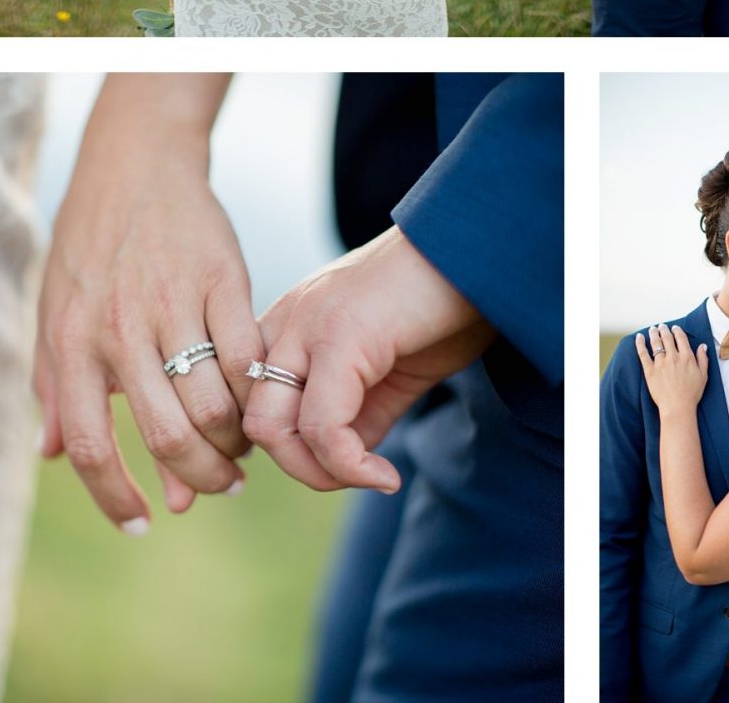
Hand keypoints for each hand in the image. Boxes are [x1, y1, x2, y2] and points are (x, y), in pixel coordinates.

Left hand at [34, 77, 261, 530]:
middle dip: (196, 480)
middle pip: (166, 436)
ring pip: (212, 405)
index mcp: (73, 343)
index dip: (115, 499)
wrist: (135, 164)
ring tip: (239, 448)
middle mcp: (120, 329)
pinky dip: (256, 393)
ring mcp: (174, 302)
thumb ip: (52, 384)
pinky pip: (247, 357)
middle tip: (216, 488)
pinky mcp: (221, 278)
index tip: (141, 523)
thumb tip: (52, 456)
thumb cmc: (89, 243)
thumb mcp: (54, 309)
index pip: (92, 447)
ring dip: (232, 444)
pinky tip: (256, 402)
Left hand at [243, 226, 493, 492]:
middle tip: (355, 475)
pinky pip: (323, 427)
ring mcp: (307, 323)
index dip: (288, 451)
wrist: (476, 254)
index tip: (341, 467)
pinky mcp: (339, 335)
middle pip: (253, 421)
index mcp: (292, 324)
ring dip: (320, 473)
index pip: (253, 403)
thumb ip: (356, 411)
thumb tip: (345, 463)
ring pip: (272, 428)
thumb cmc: (440, 306)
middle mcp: (288, 320)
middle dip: (300, 467)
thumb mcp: (387, 368)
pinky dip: (351, 467)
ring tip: (372, 475)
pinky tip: (385, 474)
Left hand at [635, 323, 708, 414]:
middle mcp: (673, 357)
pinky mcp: (650, 370)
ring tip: (653, 329)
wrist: (678, 407)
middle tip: (661, 326)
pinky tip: (639, 337)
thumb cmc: (692, 394)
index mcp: (687, 357)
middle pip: (667, 338)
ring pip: (655, 343)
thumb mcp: (703, 376)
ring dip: (654, 333)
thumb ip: (703, 359)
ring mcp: (660, 363)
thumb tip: (703, 346)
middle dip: (664, 329)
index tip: (675, 328)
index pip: (681, 338)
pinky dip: (640, 343)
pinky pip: (643, 353)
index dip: (677, 330)